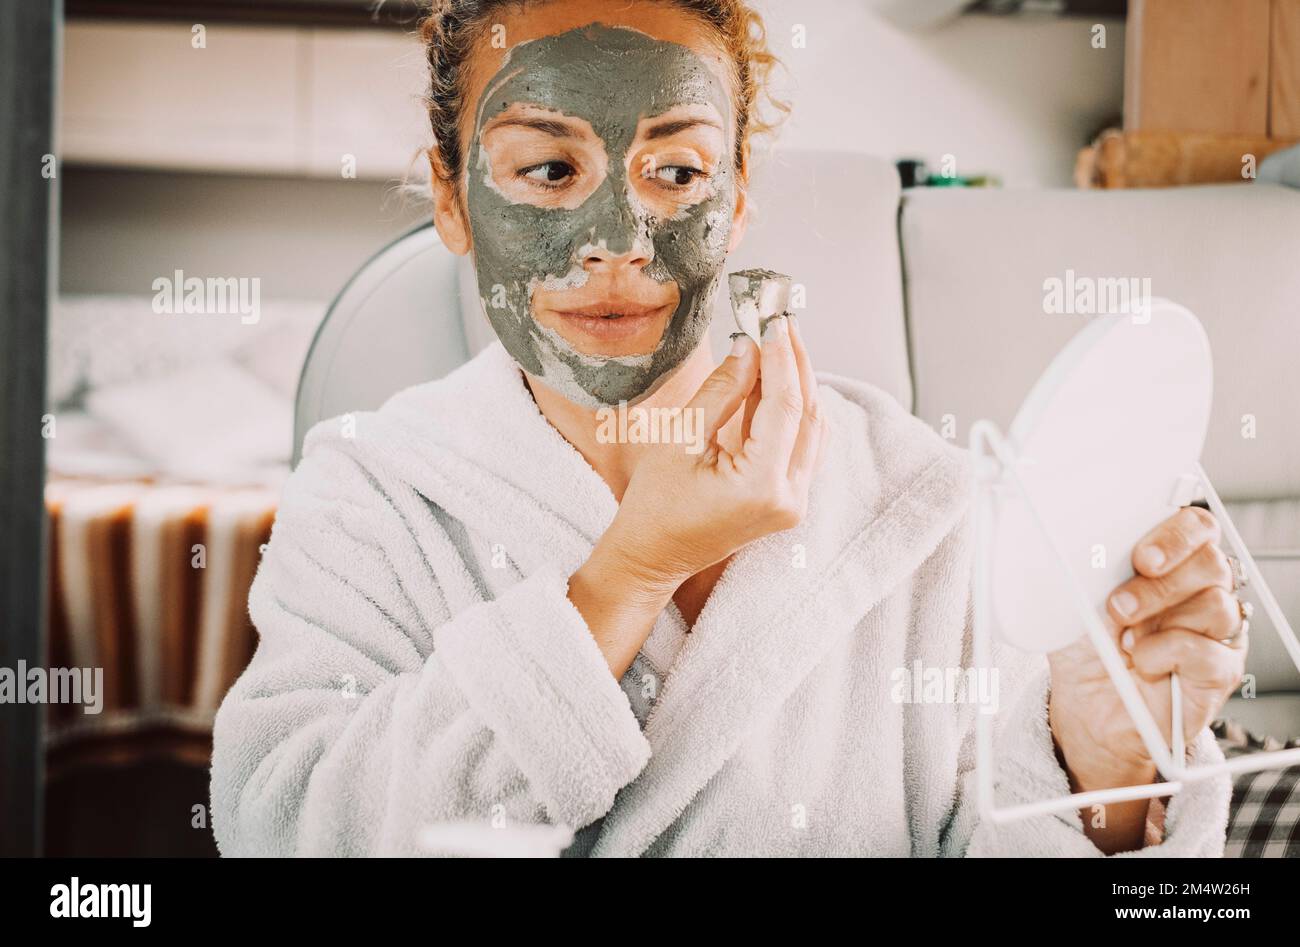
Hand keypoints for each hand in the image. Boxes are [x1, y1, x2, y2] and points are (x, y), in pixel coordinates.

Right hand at [569, 315, 827, 675]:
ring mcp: (794, 502)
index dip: (782, 356)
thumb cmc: (655, 505)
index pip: (786, 405)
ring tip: (778, 341)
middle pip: (808, 413)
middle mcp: (789, 498)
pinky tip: (775, 379)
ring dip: (797, 383)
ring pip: (811, 427)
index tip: (774, 318)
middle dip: (795, 362)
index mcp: (761, 486)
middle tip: (780, 320)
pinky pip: (803, 444)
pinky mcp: (789, 500)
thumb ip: (721, 391)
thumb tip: (750, 348)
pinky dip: (793, 410)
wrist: (653, 556)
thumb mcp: (680, 439)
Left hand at [1047, 507, 1247, 841]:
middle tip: (1118, 606)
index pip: (1196, 528)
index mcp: (1170, 562)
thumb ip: (1084, 568)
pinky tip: (1142, 663)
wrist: (1087, 707)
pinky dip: (1165, 655)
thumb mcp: (1073, 599)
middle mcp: (1200, 591)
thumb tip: (1071, 544)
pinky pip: (1207, 651)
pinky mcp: (1220, 670)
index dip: (1176, 535)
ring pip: (1216, 604)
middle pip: (1211, 563)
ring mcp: (1215, 631)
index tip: (1141, 556)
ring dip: (1159, 620)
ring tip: (1124, 641)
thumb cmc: (1087, 646)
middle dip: (1160, 583)